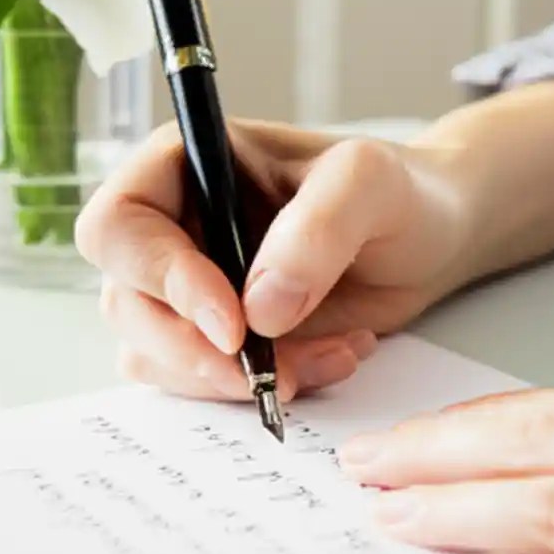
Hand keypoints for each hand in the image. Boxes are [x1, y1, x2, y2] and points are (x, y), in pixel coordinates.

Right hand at [76, 120, 469, 400]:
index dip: (158, 279)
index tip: (231, 322)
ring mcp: (193, 289)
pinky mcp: (222, 338)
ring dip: (235, 376)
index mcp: (186, 166)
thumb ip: (317, 229)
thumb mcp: (369, 183)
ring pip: (158, 356)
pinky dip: (266, 387)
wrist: (433, 239)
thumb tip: (259, 307)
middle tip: (267, 372)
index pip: (120, 226)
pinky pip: (208, 383)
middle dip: (195, 351)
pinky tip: (332, 357)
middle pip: (127, 304)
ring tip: (330, 353)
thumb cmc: (398, 191)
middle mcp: (175, 228)